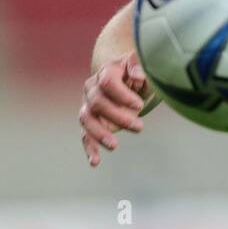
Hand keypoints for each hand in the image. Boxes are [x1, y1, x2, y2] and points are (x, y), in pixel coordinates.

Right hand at [79, 51, 148, 166]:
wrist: (126, 81)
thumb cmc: (137, 75)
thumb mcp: (142, 68)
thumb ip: (139, 66)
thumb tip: (138, 75)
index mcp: (106, 72)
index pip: (107, 83)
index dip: (122, 95)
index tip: (139, 105)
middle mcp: (92, 89)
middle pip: (98, 103)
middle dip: (118, 116)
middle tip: (139, 127)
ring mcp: (88, 105)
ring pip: (87, 119)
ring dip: (100, 133)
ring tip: (114, 146)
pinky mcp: (90, 122)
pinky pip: (85, 136)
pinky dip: (89, 149)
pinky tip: (95, 162)